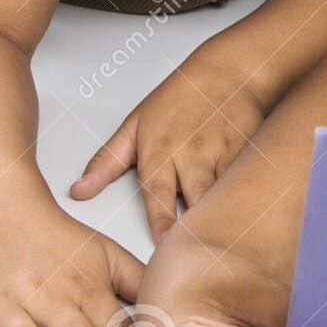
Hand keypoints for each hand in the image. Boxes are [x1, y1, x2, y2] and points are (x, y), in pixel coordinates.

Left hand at [70, 48, 267, 240]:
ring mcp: (222, 154)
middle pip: (195, 202)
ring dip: (221, 217)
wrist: (229, 71)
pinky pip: (246, 184)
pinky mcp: (249, 153)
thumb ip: (105, 162)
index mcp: (159, 153)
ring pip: (223, 195)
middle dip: (195, 229)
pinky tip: (244, 216)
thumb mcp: (134, 126)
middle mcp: (190, 155)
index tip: (162, 251)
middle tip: (195, 254)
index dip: (162, 228)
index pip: (157, 199)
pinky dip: (245, 201)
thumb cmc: (180, 98)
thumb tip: (78, 191)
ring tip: (221, 241)